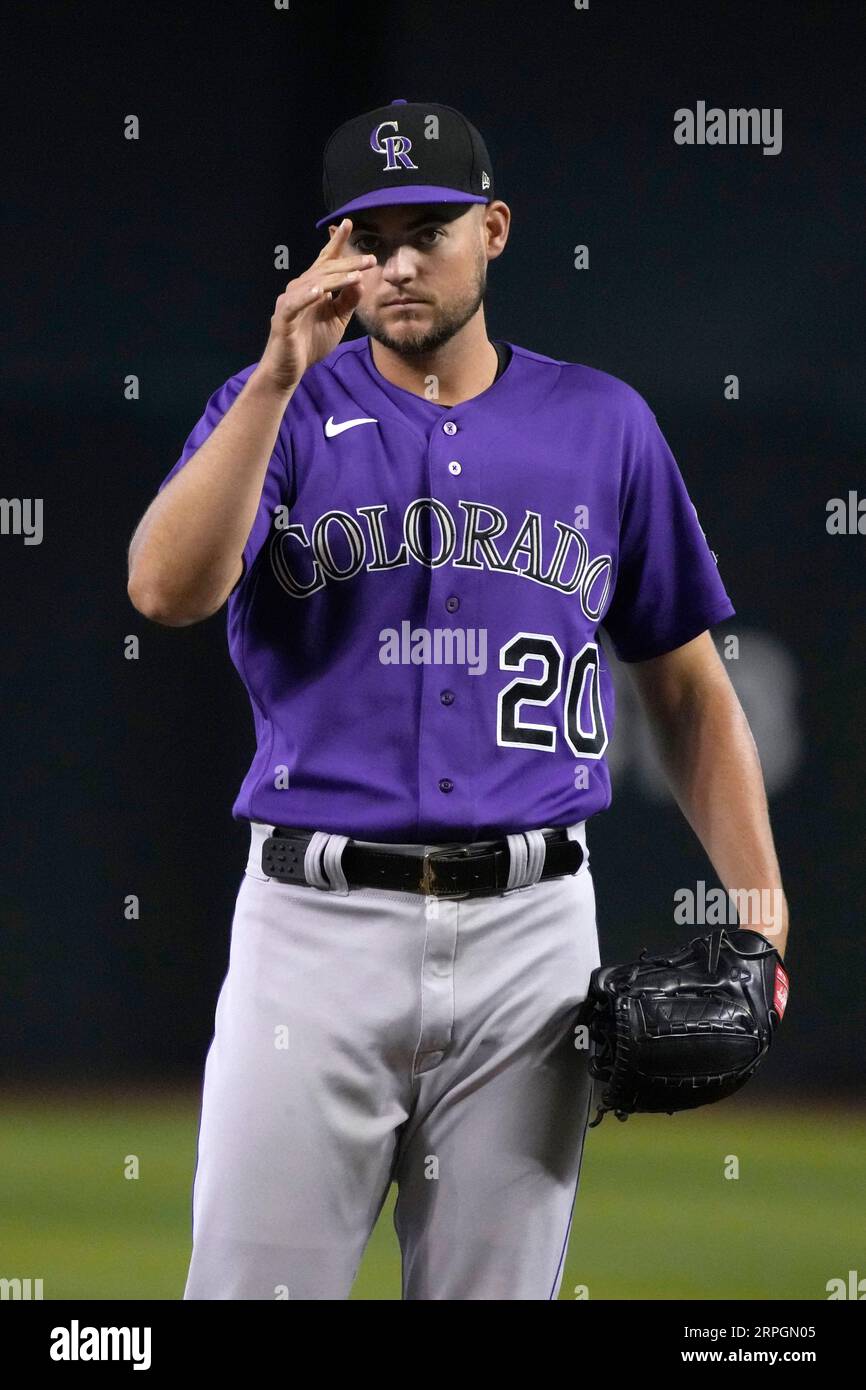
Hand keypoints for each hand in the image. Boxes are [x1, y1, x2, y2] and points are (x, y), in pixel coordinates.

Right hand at [256, 217, 374, 393]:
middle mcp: (300, 289)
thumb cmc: (310, 343)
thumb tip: (361, 281)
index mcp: (313, 288)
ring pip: (314, 284)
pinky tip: (319, 292)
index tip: (348, 223)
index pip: (326, 261)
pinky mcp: (284, 318)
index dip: (336, 243)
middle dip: (349, 264)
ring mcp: (291, 302)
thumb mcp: (337, 320)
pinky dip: (307, 296)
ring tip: (355, 275)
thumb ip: (348, 301)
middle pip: (326, 271)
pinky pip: (295, 304)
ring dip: (335, 278)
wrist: (288, 369)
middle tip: (370, 259)